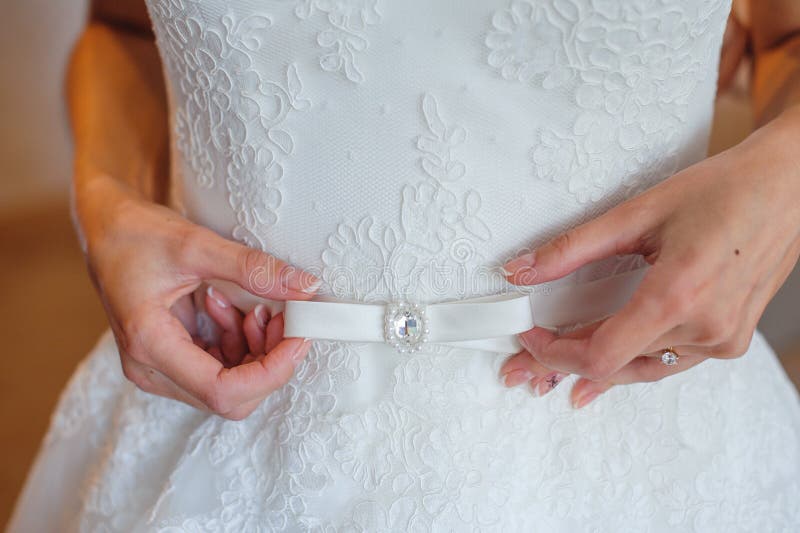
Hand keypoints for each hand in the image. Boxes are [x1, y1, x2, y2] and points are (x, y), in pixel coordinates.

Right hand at [74, 177, 318, 419]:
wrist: (105, 228)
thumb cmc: (135, 233)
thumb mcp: (196, 244)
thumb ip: (253, 268)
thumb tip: (306, 288)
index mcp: (150, 345)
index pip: (222, 391)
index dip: (271, 372)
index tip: (300, 337)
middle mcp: (151, 369)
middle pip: (230, 397)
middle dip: (268, 362)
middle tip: (284, 318)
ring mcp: (160, 368)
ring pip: (229, 386)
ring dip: (257, 352)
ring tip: (256, 308)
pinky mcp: (172, 358)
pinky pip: (220, 369)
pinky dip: (241, 344)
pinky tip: (236, 310)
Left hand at [500, 107, 799, 407]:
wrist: (787, 188)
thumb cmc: (722, 191)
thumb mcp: (637, 213)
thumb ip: (572, 248)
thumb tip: (520, 271)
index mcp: (677, 296)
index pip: (599, 355)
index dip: (553, 354)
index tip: (527, 336)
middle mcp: (704, 329)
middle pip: (614, 366)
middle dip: (562, 363)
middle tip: (522, 365)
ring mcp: (721, 340)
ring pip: (640, 370)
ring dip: (596, 368)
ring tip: (552, 365)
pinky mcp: (730, 340)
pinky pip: (668, 363)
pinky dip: (631, 362)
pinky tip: (604, 366)